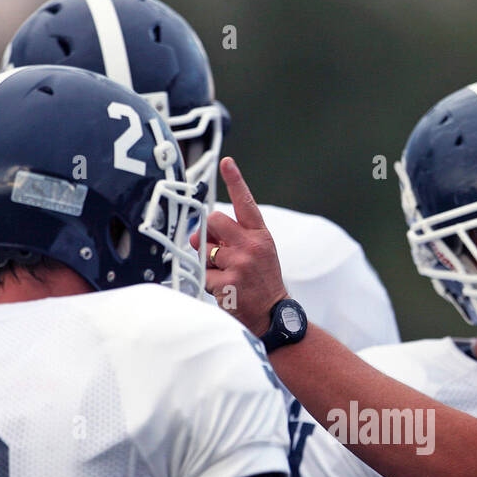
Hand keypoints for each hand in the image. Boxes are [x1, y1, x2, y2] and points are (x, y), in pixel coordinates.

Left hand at [191, 157, 288, 335]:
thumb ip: (236, 237)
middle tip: (216, 249)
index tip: (226, 162)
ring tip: (225, 274)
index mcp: (260, 235)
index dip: (235, 180)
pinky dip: (209, 283)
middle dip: (207, 233)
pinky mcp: (228, 282)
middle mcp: (252, 245)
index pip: (246, 203)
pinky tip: (225, 289)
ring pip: (204, 248)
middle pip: (213, 220)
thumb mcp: (259, 253)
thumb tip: (203, 232)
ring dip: (208, 261)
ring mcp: (240, 264)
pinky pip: (204, 274)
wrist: (272, 314)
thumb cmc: (262, 281)